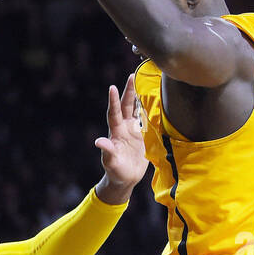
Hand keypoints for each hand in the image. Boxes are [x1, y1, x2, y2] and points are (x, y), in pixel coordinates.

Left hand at [94, 75, 148, 193]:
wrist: (125, 179)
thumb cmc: (115, 172)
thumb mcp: (110, 163)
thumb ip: (107, 151)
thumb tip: (98, 141)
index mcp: (116, 133)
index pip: (114, 114)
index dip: (113, 101)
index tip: (112, 87)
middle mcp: (124, 128)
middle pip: (126, 106)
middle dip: (128, 91)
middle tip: (132, 76)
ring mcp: (133, 131)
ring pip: (135, 110)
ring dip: (138, 97)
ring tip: (142, 82)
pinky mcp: (142, 135)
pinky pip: (145, 118)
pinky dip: (149, 109)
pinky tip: (155, 99)